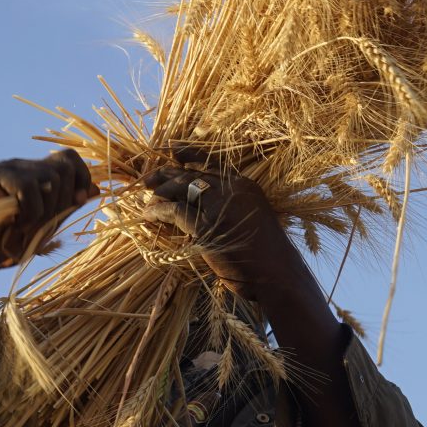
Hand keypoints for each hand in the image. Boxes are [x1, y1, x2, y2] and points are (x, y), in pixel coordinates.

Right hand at [0, 149, 96, 275]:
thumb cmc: (7, 244)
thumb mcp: (46, 226)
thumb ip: (67, 207)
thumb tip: (96, 189)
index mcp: (36, 175)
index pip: (69, 158)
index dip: (82, 177)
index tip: (80, 201)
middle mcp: (23, 167)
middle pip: (64, 167)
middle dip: (62, 202)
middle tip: (42, 226)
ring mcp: (7, 169)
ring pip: (50, 177)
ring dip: (44, 212)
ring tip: (26, 229)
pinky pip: (29, 186)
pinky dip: (29, 212)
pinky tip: (16, 225)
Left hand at [139, 148, 304, 301]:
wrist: (278, 276)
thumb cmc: (268, 256)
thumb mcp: (253, 219)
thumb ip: (232, 207)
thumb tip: (202, 205)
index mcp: (245, 186)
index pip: (211, 162)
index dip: (189, 154)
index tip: (172, 150)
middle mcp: (232, 190)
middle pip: (191, 174)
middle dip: (166, 175)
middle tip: (148, 180)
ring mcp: (219, 206)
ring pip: (180, 188)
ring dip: (160, 193)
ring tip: (148, 199)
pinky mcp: (206, 226)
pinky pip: (174, 212)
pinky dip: (158, 212)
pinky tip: (149, 215)